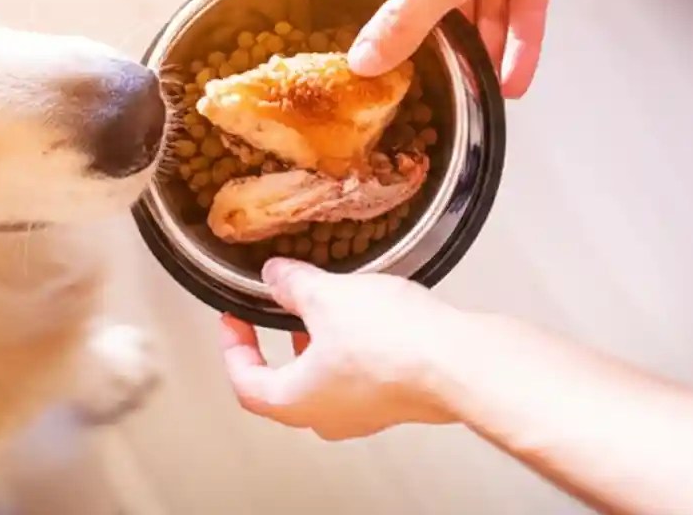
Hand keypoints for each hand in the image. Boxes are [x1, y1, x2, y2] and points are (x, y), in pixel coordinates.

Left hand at [219, 258, 457, 439]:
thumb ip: (292, 284)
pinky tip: (366, 317)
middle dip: (278, 345)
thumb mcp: (326, 295)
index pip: (245, 382)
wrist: (459, 361)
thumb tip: (275, 276)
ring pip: (326, 381)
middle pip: (286, 385)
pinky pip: (362, 377)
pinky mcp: (397, 401)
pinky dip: (353, 349)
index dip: (233, 347)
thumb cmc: (392, 342)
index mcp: (295, 400)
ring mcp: (366, 414)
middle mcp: (328, 417)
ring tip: (324, 307)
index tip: (233, 320)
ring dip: (318, 345)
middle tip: (275, 314)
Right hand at [349, 0, 633, 96]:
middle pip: (438, 8)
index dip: (379, 30)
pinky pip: (523, 2)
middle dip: (443, 50)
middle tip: (442, 95)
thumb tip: (362, 60)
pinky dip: (523, 38)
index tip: (378, 71)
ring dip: (489, 51)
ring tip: (486, 97)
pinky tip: (519, 74)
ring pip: (486, 9)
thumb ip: (404, 23)